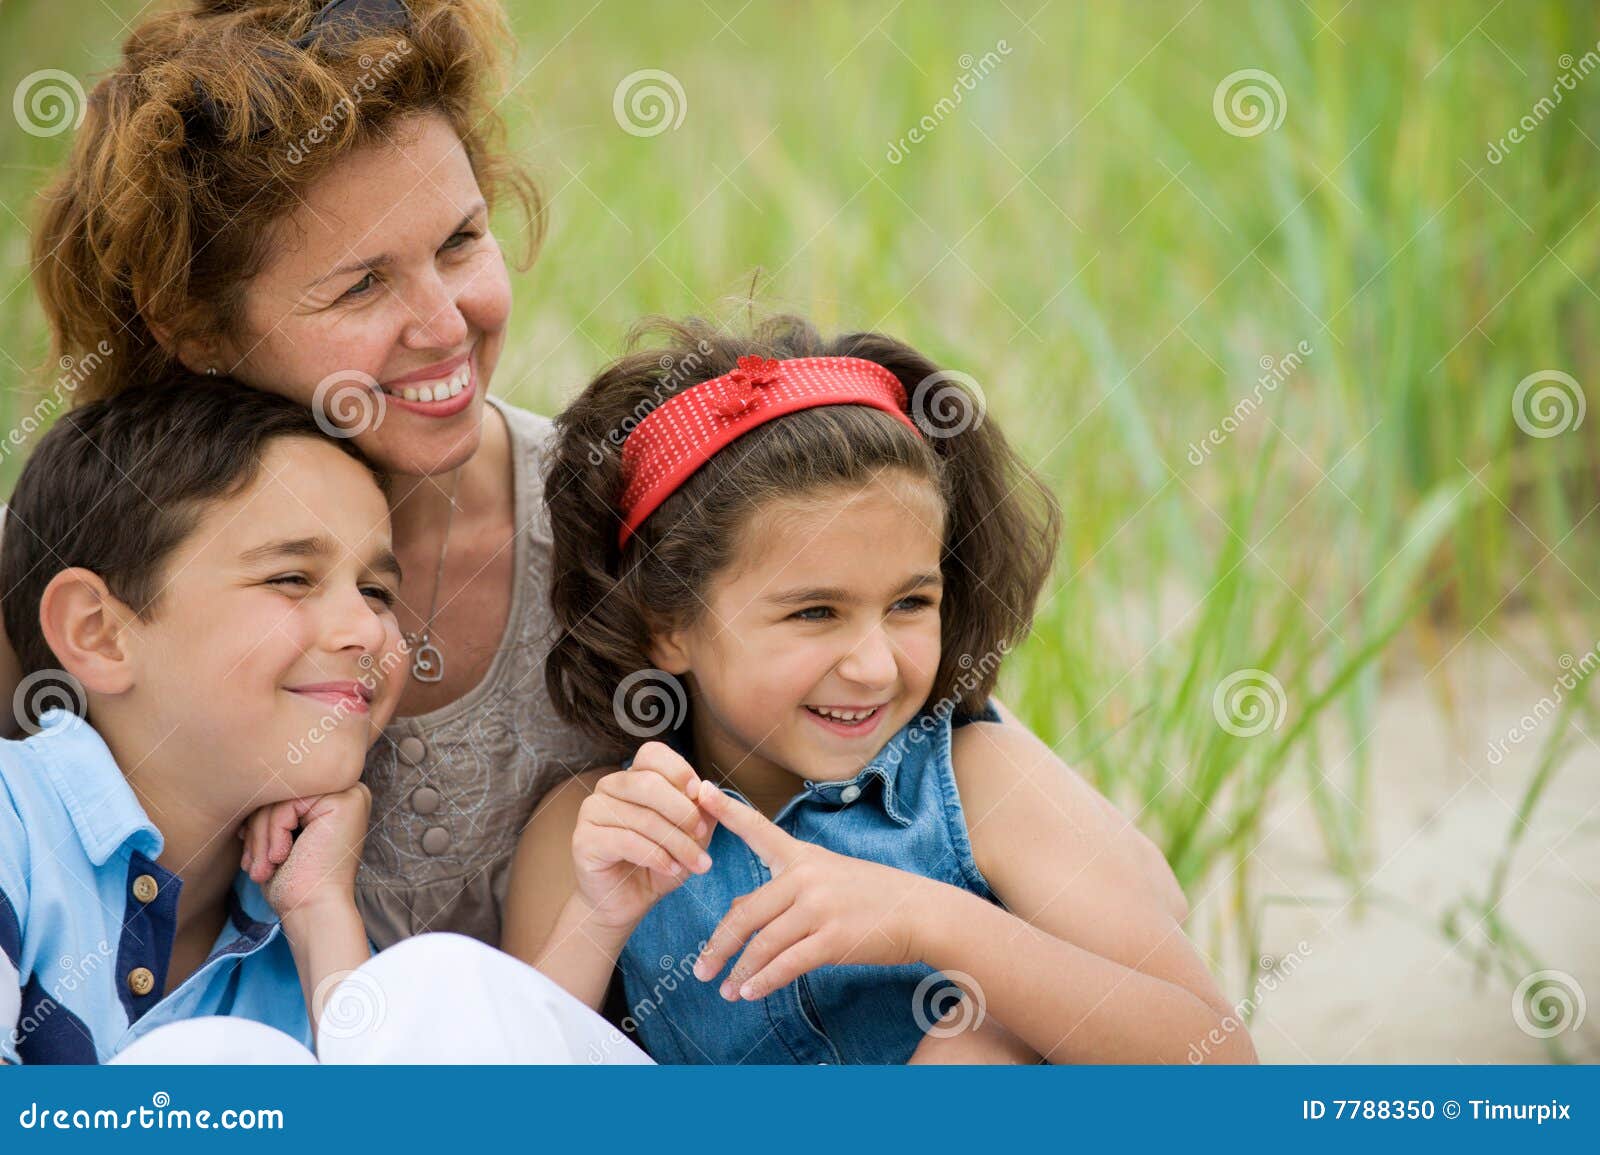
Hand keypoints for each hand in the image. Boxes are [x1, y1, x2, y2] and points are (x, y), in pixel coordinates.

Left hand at [237, 783, 369, 918]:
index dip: (260, 818)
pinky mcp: (344, 801)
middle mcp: (348, 790)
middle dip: (258, 828)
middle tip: (252, 866)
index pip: (284, 791)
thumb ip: (273, 806)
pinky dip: (274, 833)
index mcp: (335, 798)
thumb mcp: (278, 836)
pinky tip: (280, 858)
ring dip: (262, 835)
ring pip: (282, 797)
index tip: (247, 847)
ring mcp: (349, 793)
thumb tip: (246, 780)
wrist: (313, 910)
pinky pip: (288, 804)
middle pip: (283, 790)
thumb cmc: (295, 883)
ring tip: (261, 868)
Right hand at [570, 742, 715, 931]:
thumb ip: (702, 811)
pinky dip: (656, 856)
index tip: (698, 794)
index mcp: (633, 776)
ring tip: (696, 863)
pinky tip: (672, 869)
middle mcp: (609, 787)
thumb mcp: (690, 835)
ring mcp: (592, 810)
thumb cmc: (659, 862)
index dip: (678, 771)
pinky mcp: (584, 839)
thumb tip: (707, 790)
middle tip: (702, 835)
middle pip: (649, 783)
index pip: (652, 754)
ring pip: (643, 817)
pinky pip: (627, 841)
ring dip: (677, 843)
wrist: (627, 901)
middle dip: (683, 811)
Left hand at [691, 780, 940, 999]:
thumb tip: (734, 913)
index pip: (759, 829)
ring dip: (740, 972)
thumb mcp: (825, 880)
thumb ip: (779, 892)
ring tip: (725, 990)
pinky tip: (751, 993)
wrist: (920, 912)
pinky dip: (764, 982)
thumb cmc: (870, 895)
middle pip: (746, 913)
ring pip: (763, 944)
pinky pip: (787, 964)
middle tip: (699, 969)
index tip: (701, 790)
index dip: (728, 810)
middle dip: (718, 946)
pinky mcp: (833, 938)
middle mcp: (806, 877)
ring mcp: (820, 907)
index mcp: (802, 856)